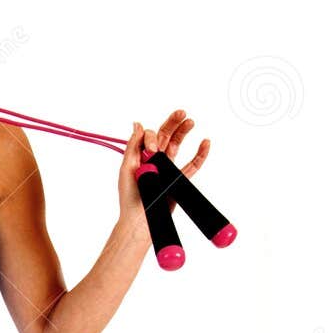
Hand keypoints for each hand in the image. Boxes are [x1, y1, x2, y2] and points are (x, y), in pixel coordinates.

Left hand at [117, 108, 210, 229]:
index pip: (149, 137)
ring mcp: (166, 169)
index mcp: (140, 156)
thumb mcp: (127, 168)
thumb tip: (138, 124)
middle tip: (181, 113)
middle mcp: (153, 160)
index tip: (151, 150)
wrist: (140, 219)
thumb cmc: (131, 197)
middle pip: (164, 135)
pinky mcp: (177, 179)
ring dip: (184, 132)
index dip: (151, 138)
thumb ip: (133, 146)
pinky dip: (200, 154)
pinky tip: (205, 142)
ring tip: (190, 121)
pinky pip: (192, 165)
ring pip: (177, 145)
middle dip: (173, 123)